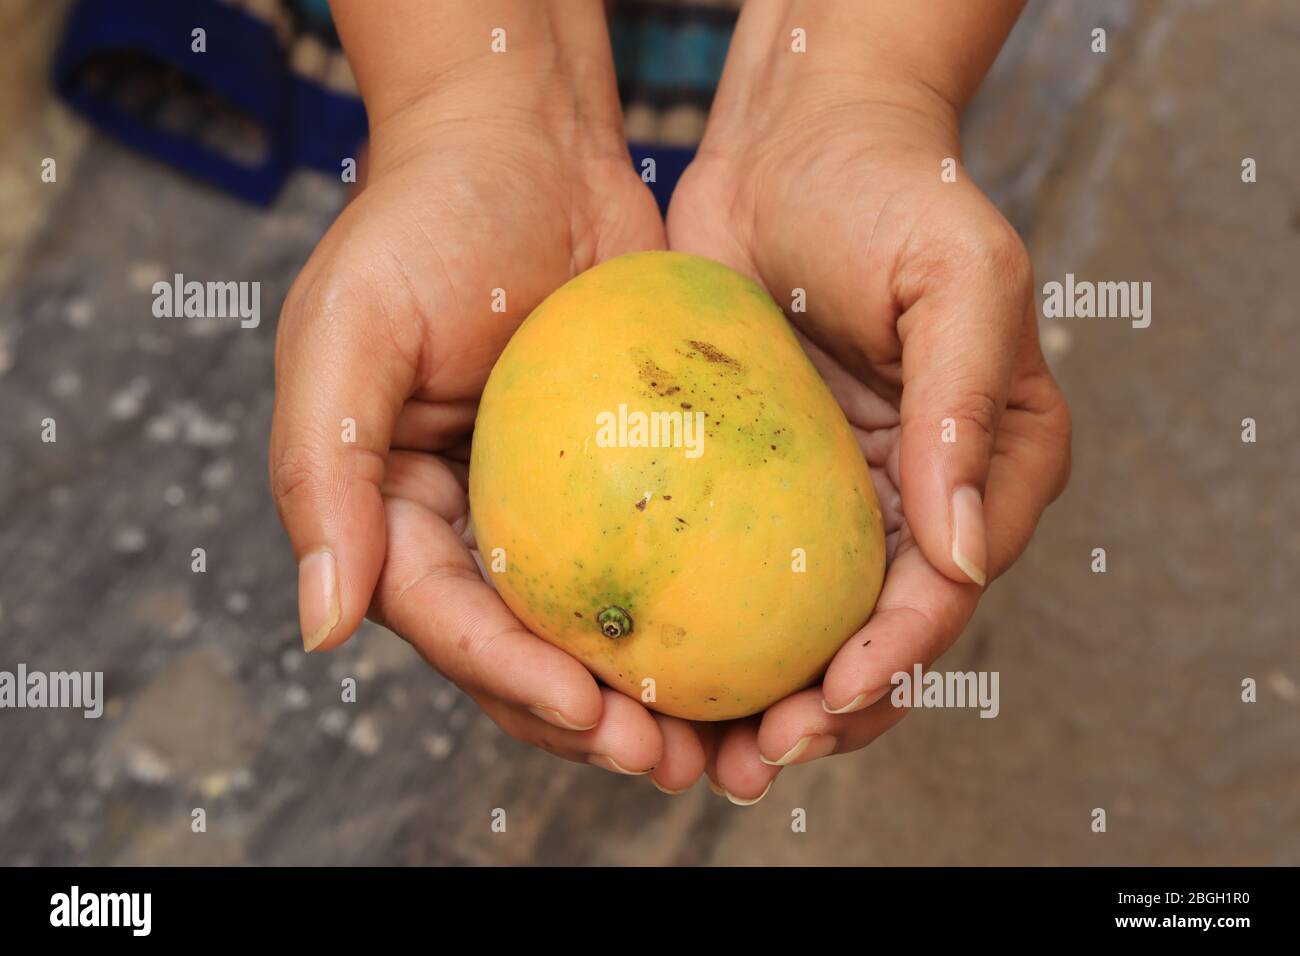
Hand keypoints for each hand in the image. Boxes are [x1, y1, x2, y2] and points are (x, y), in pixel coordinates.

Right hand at [268, 38, 708, 786]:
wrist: (526, 144)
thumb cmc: (425, 223)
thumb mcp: (348, 334)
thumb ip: (320, 476)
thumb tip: (324, 625)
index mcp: (397, 511)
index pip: (449, 620)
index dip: (512, 681)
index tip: (588, 717)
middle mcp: (474, 524)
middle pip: (525, 653)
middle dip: (590, 723)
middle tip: (669, 761)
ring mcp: (556, 505)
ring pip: (600, 628)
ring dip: (651, 697)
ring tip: (721, 742)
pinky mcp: (628, 475)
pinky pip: (665, 557)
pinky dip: (699, 611)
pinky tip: (752, 647)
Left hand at [665, 24, 1070, 798]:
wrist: (798, 138)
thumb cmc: (894, 193)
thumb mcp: (959, 277)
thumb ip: (969, 406)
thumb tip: (960, 551)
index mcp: (980, 472)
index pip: (940, 590)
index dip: (893, 659)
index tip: (830, 698)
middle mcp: (906, 499)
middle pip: (868, 636)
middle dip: (820, 712)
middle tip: (751, 758)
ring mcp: (820, 496)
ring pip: (789, 624)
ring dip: (750, 696)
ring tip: (689, 751)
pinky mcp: (743, 478)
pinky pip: (716, 566)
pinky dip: (691, 622)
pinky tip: (640, 663)